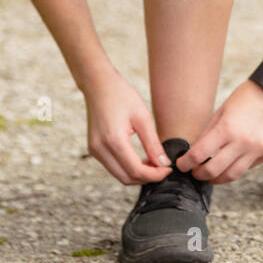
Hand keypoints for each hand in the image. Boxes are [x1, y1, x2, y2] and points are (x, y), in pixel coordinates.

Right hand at [83, 67, 172, 184]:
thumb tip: (163, 164)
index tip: (168, 169)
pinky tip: (141, 159)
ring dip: (137, 174)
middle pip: (126, 178)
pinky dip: (127, 168)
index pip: (136, 171)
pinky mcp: (94, 149)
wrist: (98, 84)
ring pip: (119, 175)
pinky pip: (113, 167)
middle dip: (147, 178)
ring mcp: (94, 150)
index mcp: (114, 140)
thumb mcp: (143, 117)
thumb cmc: (121, 95)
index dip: (155, 175)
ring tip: (154, 163)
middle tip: (163, 168)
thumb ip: (153, 143)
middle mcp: (100, 149)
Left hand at [175, 79, 262, 183]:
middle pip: (213, 171)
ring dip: (216, 178)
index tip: (181, 165)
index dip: (185, 163)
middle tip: (194, 172)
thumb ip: (207, 135)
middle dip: (199, 174)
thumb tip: (193, 154)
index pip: (199, 154)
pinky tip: (230, 163)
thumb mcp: (221, 112)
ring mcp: (257, 149)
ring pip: (231, 175)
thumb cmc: (245, 99)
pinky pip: (247, 168)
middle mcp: (243, 142)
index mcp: (227, 128)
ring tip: (209, 175)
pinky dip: (235, 168)